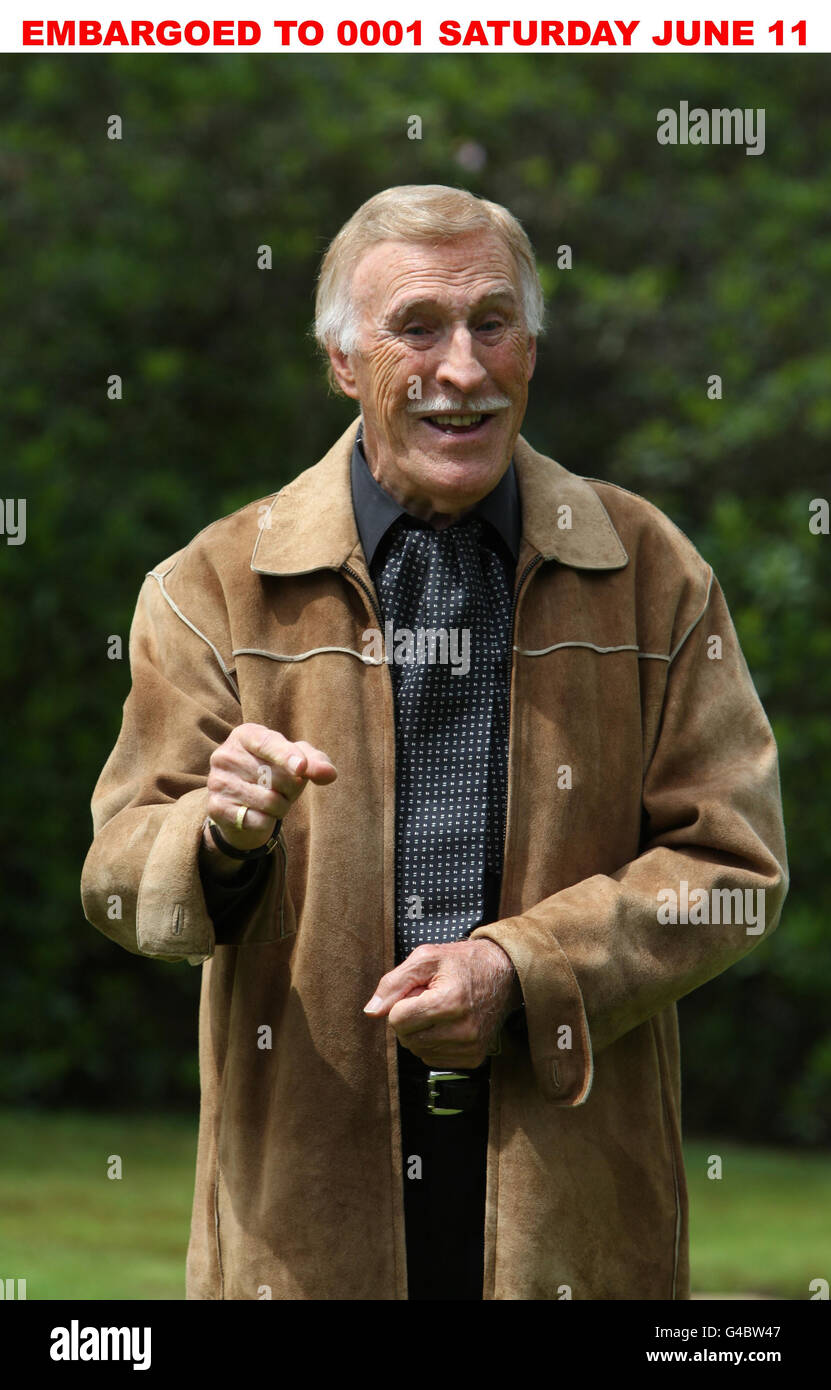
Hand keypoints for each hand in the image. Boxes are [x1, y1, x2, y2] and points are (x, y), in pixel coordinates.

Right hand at [201, 723, 336, 869]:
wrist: (244, 807)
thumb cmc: (275, 773)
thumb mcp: (297, 761)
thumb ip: (315, 762)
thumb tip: (329, 773)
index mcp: (245, 735)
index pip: (268, 743)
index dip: (286, 755)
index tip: (301, 768)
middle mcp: (225, 754)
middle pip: (275, 776)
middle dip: (292, 788)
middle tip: (283, 788)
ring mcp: (218, 781)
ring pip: (269, 801)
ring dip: (281, 807)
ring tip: (272, 801)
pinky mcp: (215, 808)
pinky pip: (257, 820)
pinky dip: (267, 822)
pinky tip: (257, 815)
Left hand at [363, 939, 520, 1069]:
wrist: (504, 974)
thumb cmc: (463, 963)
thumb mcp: (426, 958)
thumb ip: (394, 982)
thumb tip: (372, 1011)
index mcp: (449, 1002)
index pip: (398, 1019)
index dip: (401, 1003)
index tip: (418, 991)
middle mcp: (462, 1030)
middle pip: (406, 1038)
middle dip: (409, 1018)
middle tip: (429, 998)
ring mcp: (470, 1047)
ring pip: (418, 1051)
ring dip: (421, 1032)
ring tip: (440, 1010)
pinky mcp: (473, 1058)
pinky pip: (433, 1059)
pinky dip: (433, 1043)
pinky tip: (448, 1025)